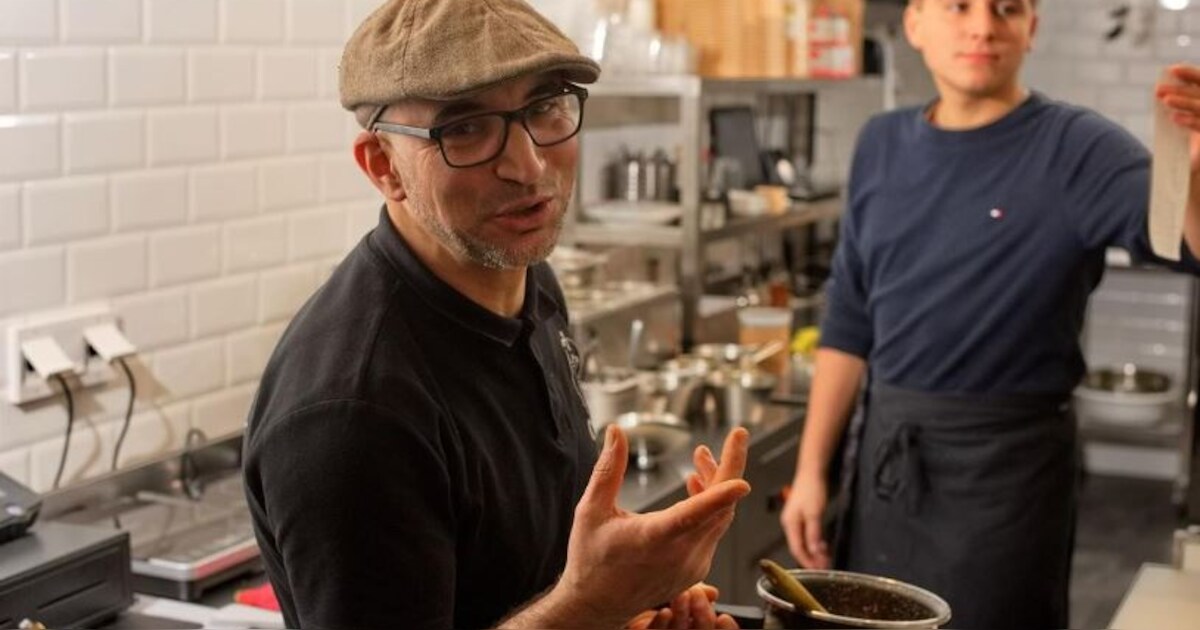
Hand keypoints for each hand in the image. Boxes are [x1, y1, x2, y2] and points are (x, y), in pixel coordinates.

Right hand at [555, 426, 751, 626]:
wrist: (595, 607)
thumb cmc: (590, 560)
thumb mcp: (591, 510)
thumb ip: (608, 469)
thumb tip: (616, 432)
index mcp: (655, 539)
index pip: (696, 514)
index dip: (721, 495)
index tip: (742, 480)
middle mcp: (680, 555)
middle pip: (721, 508)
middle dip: (727, 468)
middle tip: (734, 437)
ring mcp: (692, 565)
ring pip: (721, 518)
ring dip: (718, 486)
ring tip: (702, 458)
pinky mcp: (696, 570)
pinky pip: (714, 532)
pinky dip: (713, 507)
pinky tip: (696, 488)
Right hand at [780, 472, 830, 568]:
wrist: (812, 472)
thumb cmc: (811, 488)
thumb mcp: (814, 513)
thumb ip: (814, 534)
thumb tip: (814, 552)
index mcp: (789, 524)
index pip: (796, 549)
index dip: (807, 561)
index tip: (818, 570)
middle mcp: (790, 524)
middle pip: (799, 547)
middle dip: (812, 559)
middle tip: (825, 566)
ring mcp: (795, 521)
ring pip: (804, 542)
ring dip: (814, 552)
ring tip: (826, 559)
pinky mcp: (802, 517)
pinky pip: (807, 535)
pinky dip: (815, 543)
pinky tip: (823, 546)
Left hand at [1156, 64, 1199, 170]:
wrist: (1198, 170)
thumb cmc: (1187, 147)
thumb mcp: (1186, 120)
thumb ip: (1181, 103)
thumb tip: (1162, 91)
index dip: (1190, 73)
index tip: (1171, 69)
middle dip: (1180, 90)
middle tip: (1158, 90)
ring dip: (1185, 102)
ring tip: (1166, 100)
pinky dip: (1191, 121)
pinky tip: (1175, 118)